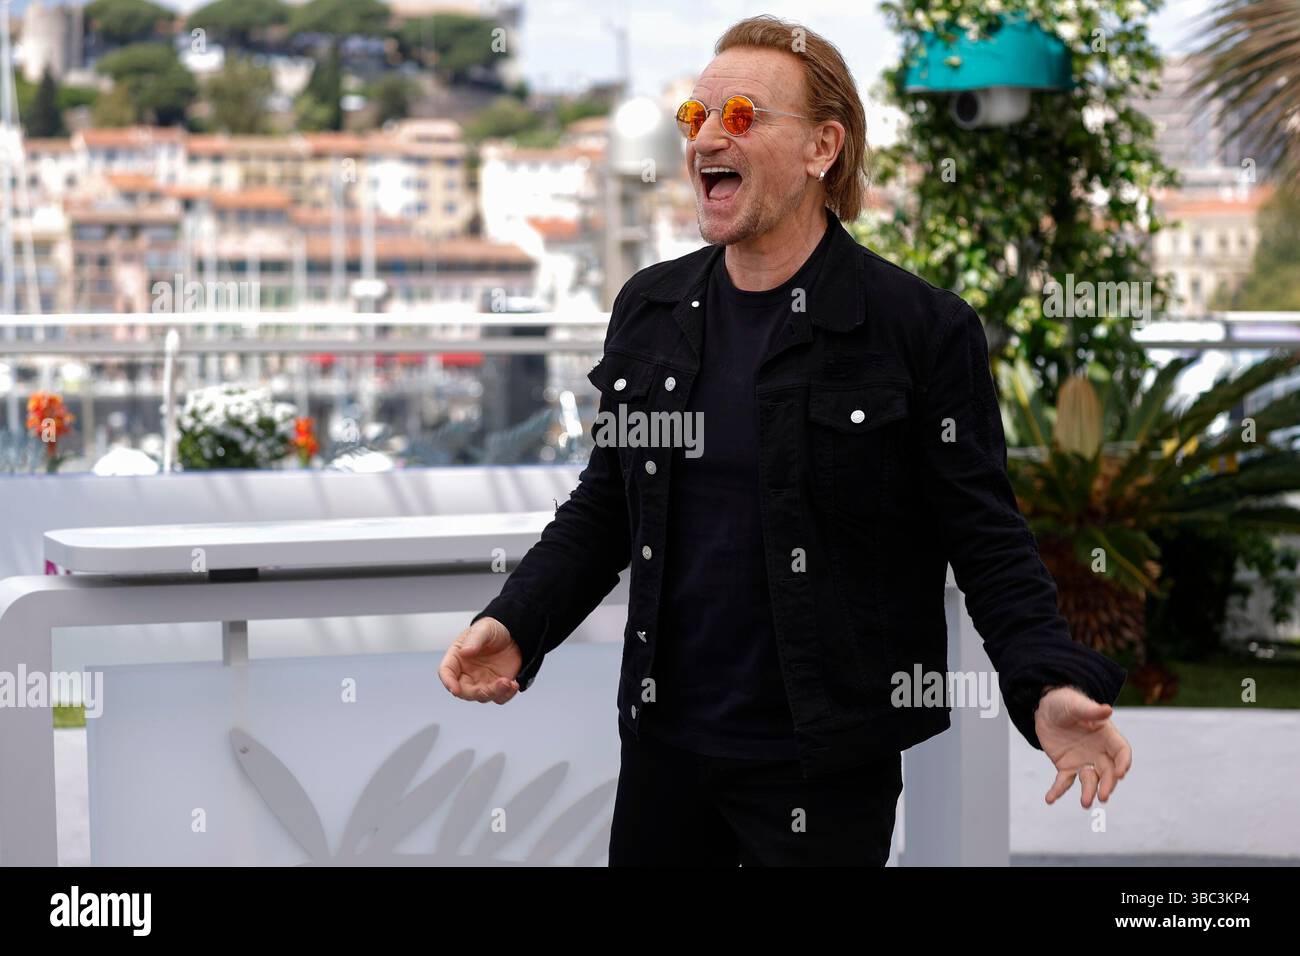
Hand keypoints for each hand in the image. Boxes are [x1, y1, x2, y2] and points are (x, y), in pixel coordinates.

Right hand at [438, 616, 521, 703]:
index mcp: (457, 658)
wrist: (513, 635)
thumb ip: (474, 639)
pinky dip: (506, 695)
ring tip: (508, 682)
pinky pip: (499, 697)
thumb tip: (465, 652)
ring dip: (494, 693)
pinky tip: (514, 685)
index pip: (446, 672)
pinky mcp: (496, 687)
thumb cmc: (492, 631)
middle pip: (464, 691)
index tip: (455, 689)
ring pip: (482, 696)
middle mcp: (466, 673)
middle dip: (476, 693)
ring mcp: (481, 682)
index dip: (448, 682)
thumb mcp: (484, 629)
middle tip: (491, 687)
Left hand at [1036, 685, 1132, 808]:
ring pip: (1090, 780)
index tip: (1120, 774)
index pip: (1121, 752)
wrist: (1046, 709)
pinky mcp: (1066, 767)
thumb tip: (1108, 709)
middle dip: (1107, 784)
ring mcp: (1083, 762)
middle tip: (1102, 796)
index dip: (1123, 763)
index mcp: (1107, 736)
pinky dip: (1058, 791)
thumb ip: (1091, 710)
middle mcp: (1099, 752)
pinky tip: (1050, 799)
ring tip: (1085, 803)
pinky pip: (1064, 782)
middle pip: (1108, 772)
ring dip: (1089, 792)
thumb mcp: (1075, 705)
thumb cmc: (1065, 703)